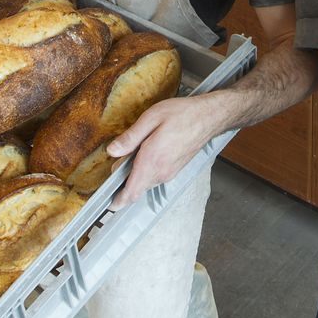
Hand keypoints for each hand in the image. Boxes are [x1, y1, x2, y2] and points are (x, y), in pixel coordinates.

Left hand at [106, 93, 224, 208]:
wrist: (209, 117)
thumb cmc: (183, 114)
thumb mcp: (152, 118)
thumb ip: (130, 137)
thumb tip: (112, 151)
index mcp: (151, 161)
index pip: (130, 193)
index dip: (117, 201)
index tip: (107, 202)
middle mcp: (161, 172)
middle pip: (135, 188)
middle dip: (123, 181)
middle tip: (118, 161)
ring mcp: (169, 173)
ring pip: (145, 182)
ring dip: (136, 175)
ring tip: (133, 153)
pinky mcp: (175, 170)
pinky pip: (155, 176)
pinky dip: (146, 170)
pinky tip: (147, 152)